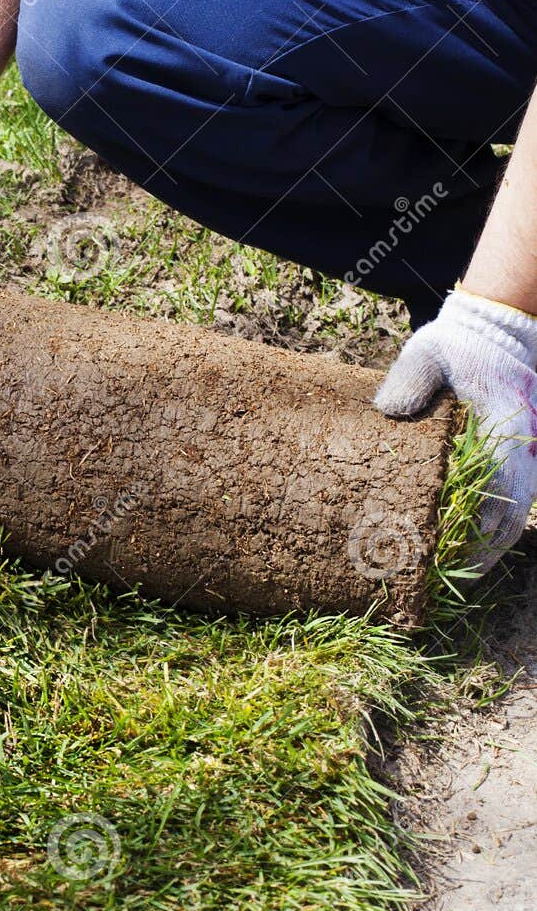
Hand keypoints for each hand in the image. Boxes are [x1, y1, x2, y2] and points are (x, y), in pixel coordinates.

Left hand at [375, 289, 536, 571]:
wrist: (494, 328)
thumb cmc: (457, 344)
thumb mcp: (428, 353)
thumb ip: (411, 379)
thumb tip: (388, 411)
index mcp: (503, 429)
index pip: (502, 495)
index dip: (482, 533)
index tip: (455, 559)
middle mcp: (521, 448)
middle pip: (511, 516)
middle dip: (485, 553)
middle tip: (450, 582)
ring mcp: (522, 453)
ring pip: (514, 512)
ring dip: (490, 544)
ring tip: (457, 573)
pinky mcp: (513, 453)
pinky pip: (510, 498)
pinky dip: (492, 524)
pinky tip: (465, 541)